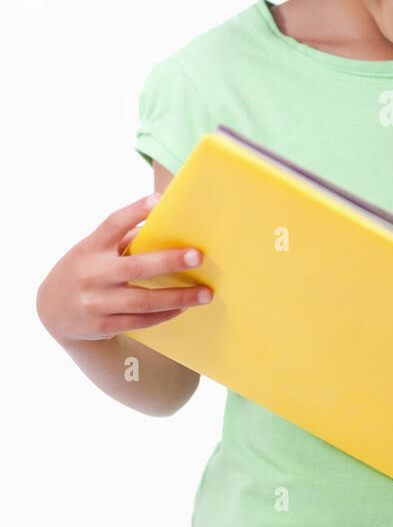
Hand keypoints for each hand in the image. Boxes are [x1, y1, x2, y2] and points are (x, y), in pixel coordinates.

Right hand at [36, 192, 212, 343]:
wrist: (53, 309)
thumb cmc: (86, 268)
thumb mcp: (94, 249)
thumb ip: (124, 237)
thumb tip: (167, 222)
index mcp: (90, 247)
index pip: (112, 225)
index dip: (134, 211)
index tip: (158, 200)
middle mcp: (91, 274)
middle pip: (135, 266)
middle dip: (169, 261)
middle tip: (199, 256)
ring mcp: (95, 302)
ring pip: (143, 301)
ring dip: (178, 297)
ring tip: (205, 293)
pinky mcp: (101, 325)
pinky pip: (140, 322)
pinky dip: (165, 314)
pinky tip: (184, 307)